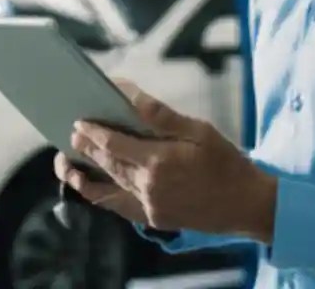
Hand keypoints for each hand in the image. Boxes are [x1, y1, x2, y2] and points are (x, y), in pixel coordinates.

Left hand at [63, 79, 275, 240]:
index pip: (114, 144)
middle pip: (107, 165)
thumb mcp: (199, 131)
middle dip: (86, 149)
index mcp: (159, 161)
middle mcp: (149, 186)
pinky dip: (103, 197)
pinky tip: (93, 189)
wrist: (246, 203)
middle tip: (72, 135)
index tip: (79, 121)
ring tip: (67, 164)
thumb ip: (161, 116)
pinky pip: (120, 207)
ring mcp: (150, 206)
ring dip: (86, 174)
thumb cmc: (226, 162)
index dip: (94, 132)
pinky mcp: (155, 218)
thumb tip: (130, 95)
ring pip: (109, 187)